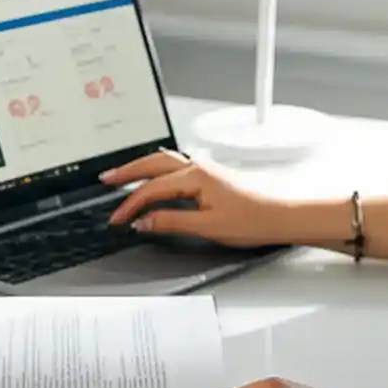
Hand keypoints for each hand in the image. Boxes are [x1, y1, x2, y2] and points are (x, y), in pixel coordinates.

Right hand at [102, 150, 290, 245]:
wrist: (281, 215)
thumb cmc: (253, 219)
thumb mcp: (208, 226)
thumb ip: (172, 222)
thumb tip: (144, 221)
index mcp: (196, 177)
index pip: (152, 189)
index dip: (130, 205)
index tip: (117, 219)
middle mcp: (199, 167)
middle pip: (153, 164)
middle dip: (127, 171)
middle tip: (105, 179)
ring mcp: (205, 170)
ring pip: (165, 161)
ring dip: (142, 167)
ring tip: (123, 175)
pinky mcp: (211, 176)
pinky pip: (176, 167)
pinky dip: (158, 170)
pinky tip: (156, 178)